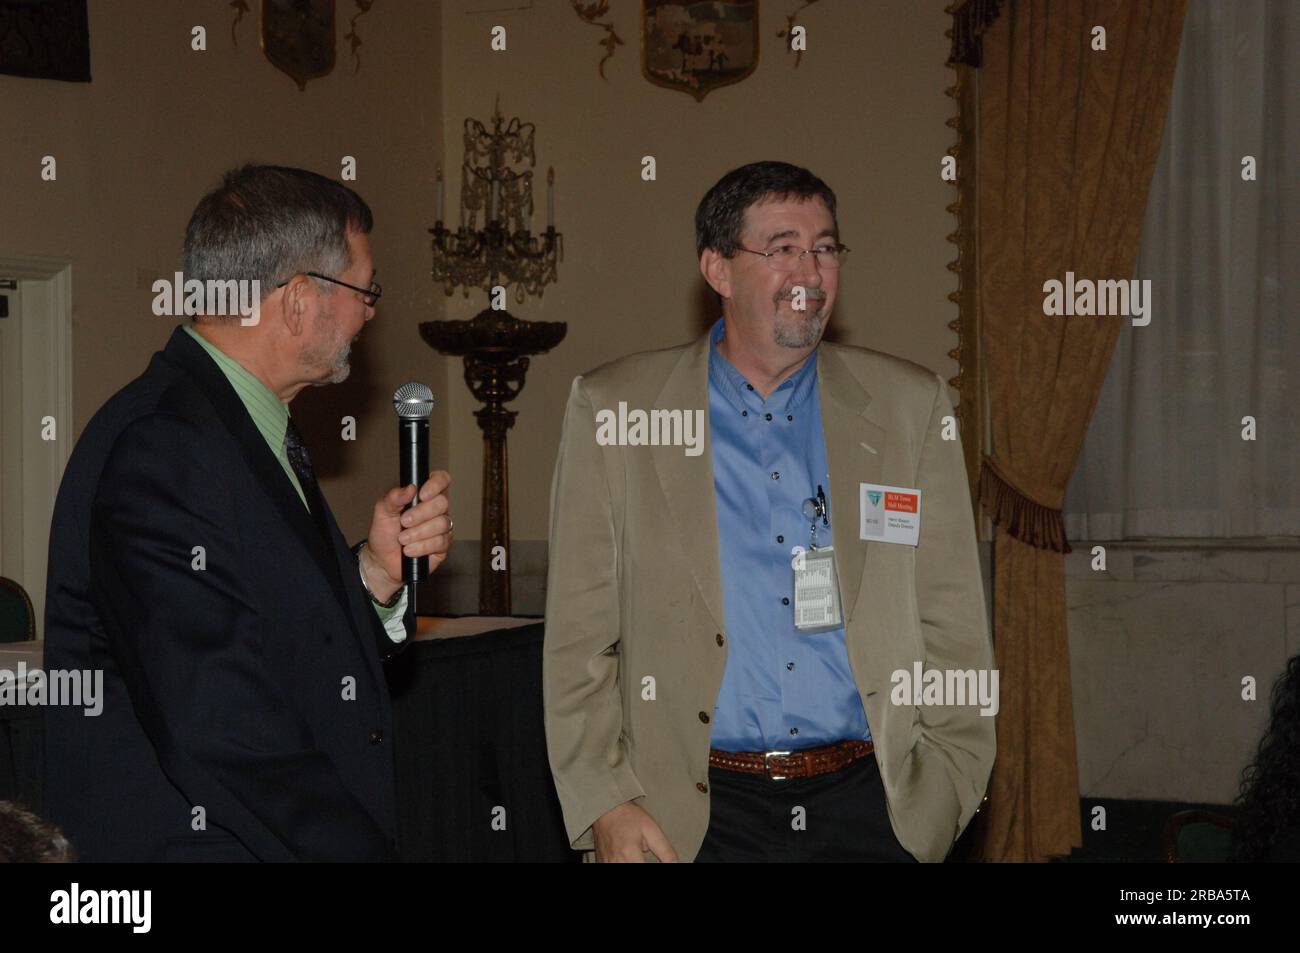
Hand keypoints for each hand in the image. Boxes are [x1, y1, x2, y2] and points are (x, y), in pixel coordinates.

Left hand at [362, 470, 452, 602]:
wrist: (382, 560)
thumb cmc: (384, 533)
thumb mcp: (382, 511)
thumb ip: (394, 497)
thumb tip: (410, 487)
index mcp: (423, 496)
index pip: (440, 480)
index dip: (436, 484)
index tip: (422, 495)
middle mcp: (436, 510)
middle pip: (442, 503)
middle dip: (420, 514)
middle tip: (404, 522)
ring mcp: (442, 528)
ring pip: (442, 524)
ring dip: (418, 533)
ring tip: (403, 539)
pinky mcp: (443, 545)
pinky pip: (440, 542)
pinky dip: (421, 546)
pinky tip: (410, 550)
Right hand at [592, 802, 677, 862]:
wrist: (606, 809)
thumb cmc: (627, 817)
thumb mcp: (651, 829)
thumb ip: (665, 850)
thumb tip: (676, 863)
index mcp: (630, 855)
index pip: (644, 869)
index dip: (650, 866)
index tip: (651, 861)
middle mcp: (617, 862)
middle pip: (634, 869)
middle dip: (641, 862)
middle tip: (643, 855)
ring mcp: (607, 863)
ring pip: (624, 868)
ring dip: (633, 862)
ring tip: (635, 855)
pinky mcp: (602, 862)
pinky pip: (613, 866)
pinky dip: (623, 862)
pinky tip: (627, 856)